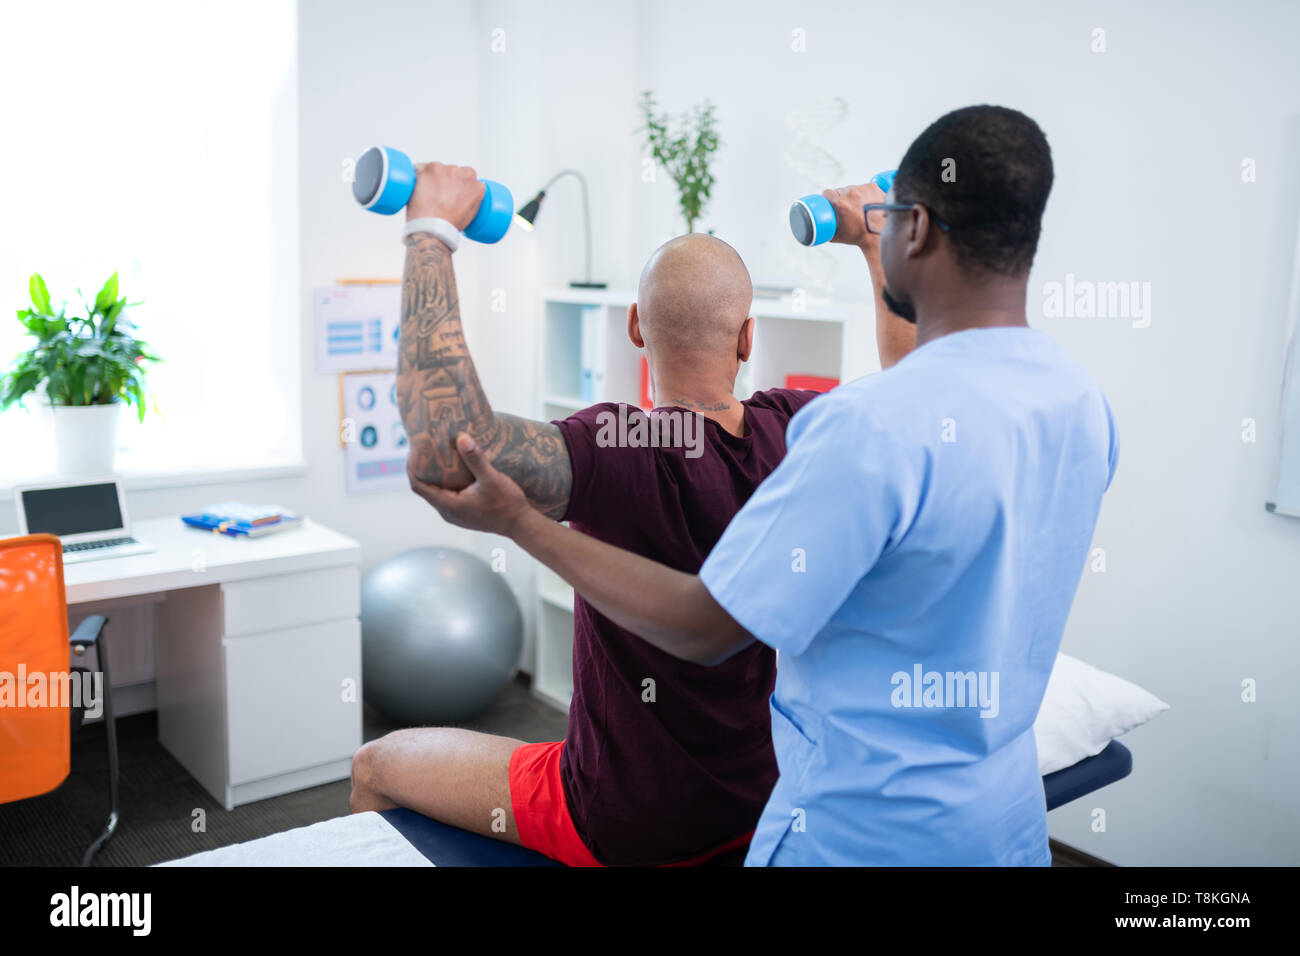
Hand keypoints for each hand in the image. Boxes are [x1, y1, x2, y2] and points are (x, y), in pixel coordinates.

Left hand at [406, 162, 485, 229]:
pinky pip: (420, 167)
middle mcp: (464, 174)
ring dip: (432, 177)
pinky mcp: (429, 168)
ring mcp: (446, 169)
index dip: (457, 185)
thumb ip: (469, 201)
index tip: (451, 192)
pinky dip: (417, 175)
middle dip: (445, 180)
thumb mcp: (468, 216)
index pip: (467, 178)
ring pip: (437, 169)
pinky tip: (416, 187)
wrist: (433, 229)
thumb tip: (461, 197)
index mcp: (477, 186)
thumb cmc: (447, 228)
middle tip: (437, 195)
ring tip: (426, 194)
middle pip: (453, 172)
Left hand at [407, 433, 530, 535]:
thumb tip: (462, 437)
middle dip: (422, 469)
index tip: (413, 452)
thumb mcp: (491, 479)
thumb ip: (475, 459)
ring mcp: (454, 514)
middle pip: (424, 488)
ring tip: (437, 455)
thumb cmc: (506, 504)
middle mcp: (447, 512)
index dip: (412, 469)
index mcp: (449, 505)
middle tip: (425, 448)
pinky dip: (445, 482)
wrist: (520, 524)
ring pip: (436, 492)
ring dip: (434, 476)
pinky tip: (454, 469)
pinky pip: (446, 496)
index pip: (418, 486)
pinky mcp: (462, 513)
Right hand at [823, 180, 886, 249]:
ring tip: (858, 206)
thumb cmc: (858, 236)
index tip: (829, 200)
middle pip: (841, 190)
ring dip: (854, 195)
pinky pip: (865, 187)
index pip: (828, 192)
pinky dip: (865, 193)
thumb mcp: (837, 236)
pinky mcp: (873, 187)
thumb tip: (816, 232)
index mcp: (841, 204)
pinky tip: (866, 202)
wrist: (878, 234)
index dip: (827, 196)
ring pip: (853, 188)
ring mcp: (864, 189)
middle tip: (846, 207)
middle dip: (842, 197)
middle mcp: (852, 193)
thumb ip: (825, 232)